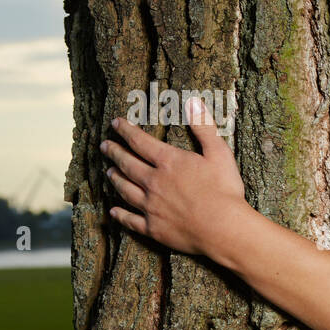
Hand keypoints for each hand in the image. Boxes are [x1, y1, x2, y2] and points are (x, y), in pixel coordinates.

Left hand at [101, 96, 249, 258]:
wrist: (224, 228)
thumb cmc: (225, 190)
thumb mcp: (219, 153)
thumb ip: (204, 128)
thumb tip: (193, 101)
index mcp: (169, 162)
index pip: (140, 142)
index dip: (126, 131)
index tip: (116, 123)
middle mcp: (154, 182)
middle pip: (127, 164)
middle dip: (114, 152)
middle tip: (104, 146)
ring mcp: (151, 206)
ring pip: (125, 189)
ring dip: (115, 179)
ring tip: (108, 172)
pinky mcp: (153, 228)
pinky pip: (130, 220)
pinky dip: (120, 215)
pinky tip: (113, 211)